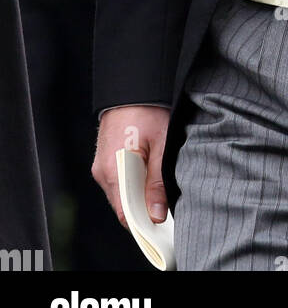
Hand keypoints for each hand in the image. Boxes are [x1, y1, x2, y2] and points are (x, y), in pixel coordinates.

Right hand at [92, 106, 170, 227]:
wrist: (132, 86)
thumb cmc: (147, 111)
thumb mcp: (161, 146)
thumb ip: (157, 182)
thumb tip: (157, 213)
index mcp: (113, 170)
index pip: (124, 212)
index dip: (143, 222)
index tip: (161, 222)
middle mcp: (102, 171)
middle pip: (123, 204)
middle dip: (144, 208)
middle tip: (166, 201)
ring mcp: (101, 165)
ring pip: (121, 193)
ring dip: (138, 194)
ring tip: (159, 182)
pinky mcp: (104, 159)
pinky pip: (118, 181)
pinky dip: (132, 183)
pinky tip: (148, 173)